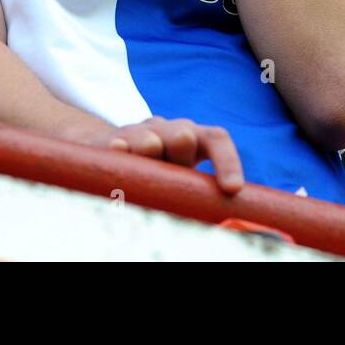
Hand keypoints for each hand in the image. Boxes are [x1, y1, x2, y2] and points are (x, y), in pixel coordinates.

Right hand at [92, 115, 244, 193]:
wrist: (114, 151)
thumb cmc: (158, 174)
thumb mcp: (180, 181)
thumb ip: (195, 191)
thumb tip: (216, 213)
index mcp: (193, 139)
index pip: (216, 140)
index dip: (227, 161)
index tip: (232, 188)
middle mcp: (168, 131)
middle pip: (182, 135)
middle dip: (182, 144)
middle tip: (181, 145)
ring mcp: (139, 133)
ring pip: (148, 140)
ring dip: (149, 145)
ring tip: (148, 151)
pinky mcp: (113, 140)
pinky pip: (117, 145)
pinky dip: (119, 149)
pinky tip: (117, 149)